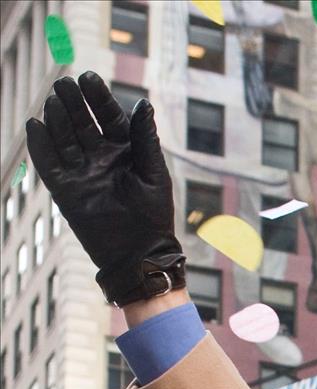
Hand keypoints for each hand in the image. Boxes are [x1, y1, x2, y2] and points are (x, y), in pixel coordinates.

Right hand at [25, 72, 185, 306]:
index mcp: (125, 151)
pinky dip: (39, 145)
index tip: (88, 78)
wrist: (140, 255)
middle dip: (73, 102)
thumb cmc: (154, 216)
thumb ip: (145, 139)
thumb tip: (143, 103)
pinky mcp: (65, 189)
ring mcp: (81, 172)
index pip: (108, 116)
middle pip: (82, 122)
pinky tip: (35, 125)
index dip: (98, 97)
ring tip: (53, 101)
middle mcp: (101, 158)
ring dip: (57, 118)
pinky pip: (47, 163)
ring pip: (64, 138)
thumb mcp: (153, 174)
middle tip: (64, 83)